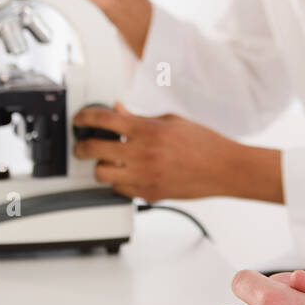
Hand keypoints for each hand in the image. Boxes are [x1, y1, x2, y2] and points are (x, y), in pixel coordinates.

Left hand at [73, 103, 235, 200]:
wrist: (224, 169)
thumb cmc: (204, 143)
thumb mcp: (171, 121)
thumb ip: (141, 118)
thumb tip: (118, 111)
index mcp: (148, 130)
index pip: (103, 120)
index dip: (84, 117)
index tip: (79, 119)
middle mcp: (143, 153)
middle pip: (93, 149)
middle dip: (81, 146)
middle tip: (81, 146)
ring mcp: (144, 176)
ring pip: (101, 174)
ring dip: (100, 167)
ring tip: (107, 162)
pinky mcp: (149, 194)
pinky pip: (119, 190)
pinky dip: (118, 182)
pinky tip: (126, 174)